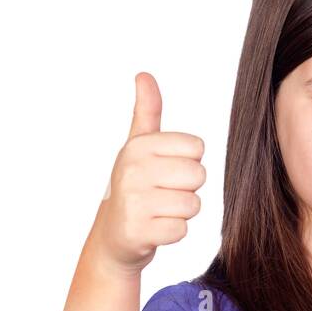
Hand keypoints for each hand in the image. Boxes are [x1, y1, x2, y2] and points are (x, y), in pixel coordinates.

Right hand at [92, 71, 205, 272]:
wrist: (113, 235)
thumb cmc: (134, 186)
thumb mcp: (138, 146)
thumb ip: (147, 111)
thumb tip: (143, 75)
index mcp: (138, 146)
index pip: (197, 148)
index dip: (187, 163)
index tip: (165, 171)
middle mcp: (133, 170)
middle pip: (198, 176)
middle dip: (186, 189)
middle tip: (162, 194)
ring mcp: (134, 202)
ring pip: (193, 205)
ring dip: (181, 212)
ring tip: (159, 212)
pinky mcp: (138, 232)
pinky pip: (182, 230)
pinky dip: (172, 233)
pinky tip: (154, 229)